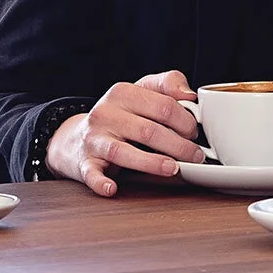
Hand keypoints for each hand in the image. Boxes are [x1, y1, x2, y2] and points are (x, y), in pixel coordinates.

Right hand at [45, 70, 202, 197]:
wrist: (77, 136)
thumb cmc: (120, 115)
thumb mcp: (141, 90)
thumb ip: (168, 84)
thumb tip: (190, 95)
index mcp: (123, 93)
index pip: (163, 105)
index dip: (186, 122)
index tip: (195, 134)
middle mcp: (106, 113)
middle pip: (148, 131)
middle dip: (178, 146)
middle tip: (195, 157)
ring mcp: (94, 139)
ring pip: (122, 152)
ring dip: (151, 163)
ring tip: (173, 169)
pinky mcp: (84, 162)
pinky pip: (91, 173)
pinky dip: (100, 181)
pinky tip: (111, 188)